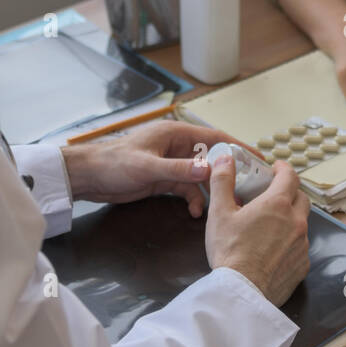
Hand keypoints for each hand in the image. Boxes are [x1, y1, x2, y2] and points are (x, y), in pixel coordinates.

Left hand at [61, 120, 234, 217]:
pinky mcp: (164, 179)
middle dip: (228, 173)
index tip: (257, 158)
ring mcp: (171, 163)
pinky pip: (187, 189)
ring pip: (201, 176)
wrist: (88, 177)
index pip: (214, 137)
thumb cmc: (113, 164)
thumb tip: (209, 170)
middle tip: (247, 188)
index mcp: (175, 134)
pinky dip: (194, 199)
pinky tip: (196, 213)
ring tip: (223, 205)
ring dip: (210, 191)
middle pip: (211, 157)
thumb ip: (178, 170)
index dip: (237, 146)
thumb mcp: (147, 167)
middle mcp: (177, 146)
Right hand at [205, 151, 310, 306]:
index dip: (283, 168)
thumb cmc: (229, 252)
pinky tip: (273, 248)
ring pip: (301, 223)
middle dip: (288, 192)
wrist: (242, 293)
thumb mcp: (219, 212)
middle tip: (271, 195)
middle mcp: (296, 221)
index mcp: (277, 204)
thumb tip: (225, 159)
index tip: (275, 168)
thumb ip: (222, 181)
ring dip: (289, 218)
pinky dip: (290, 241)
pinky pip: (300, 246)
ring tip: (269, 225)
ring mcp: (302, 244)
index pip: (290, 176)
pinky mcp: (302, 265)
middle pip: (300, 197)